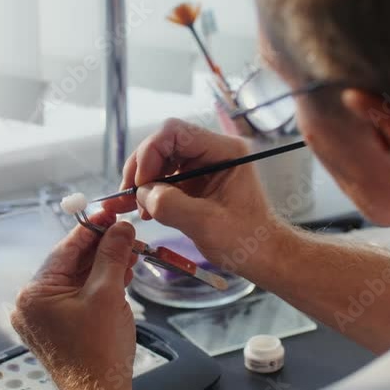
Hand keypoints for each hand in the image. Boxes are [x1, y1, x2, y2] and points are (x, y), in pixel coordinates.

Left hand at [11, 211, 139, 389]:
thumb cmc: (99, 353)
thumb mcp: (108, 294)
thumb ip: (112, 255)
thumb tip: (119, 228)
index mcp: (34, 293)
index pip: (65, 248)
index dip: (92, 228)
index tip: (110, 213)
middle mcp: (32, 304)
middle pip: (70, 262)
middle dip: (101, 248)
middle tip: (126, 234)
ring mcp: (43, 317)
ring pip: (76, 279)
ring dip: (103, 266)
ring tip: (129, 254)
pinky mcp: (57, 327)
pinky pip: (77, 296)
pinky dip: (98, 285)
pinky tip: (120, 275)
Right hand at [103, 119, 281, 277]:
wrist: (262, 257)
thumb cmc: (246, 241)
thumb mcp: (206, 224)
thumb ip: (170, 204)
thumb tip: (140, 193)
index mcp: (225, 151)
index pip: (176, 133)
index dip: (150, 153)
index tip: (139, 183)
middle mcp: (213, 151)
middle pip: (164, 143)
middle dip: (142, 168)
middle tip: (127, 195)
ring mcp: (203, 165)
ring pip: (160, 160)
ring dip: (142, 182)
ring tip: (131, 206)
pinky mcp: (196, 181)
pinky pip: (164, 177)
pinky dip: (149, 192)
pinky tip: (142, 209)